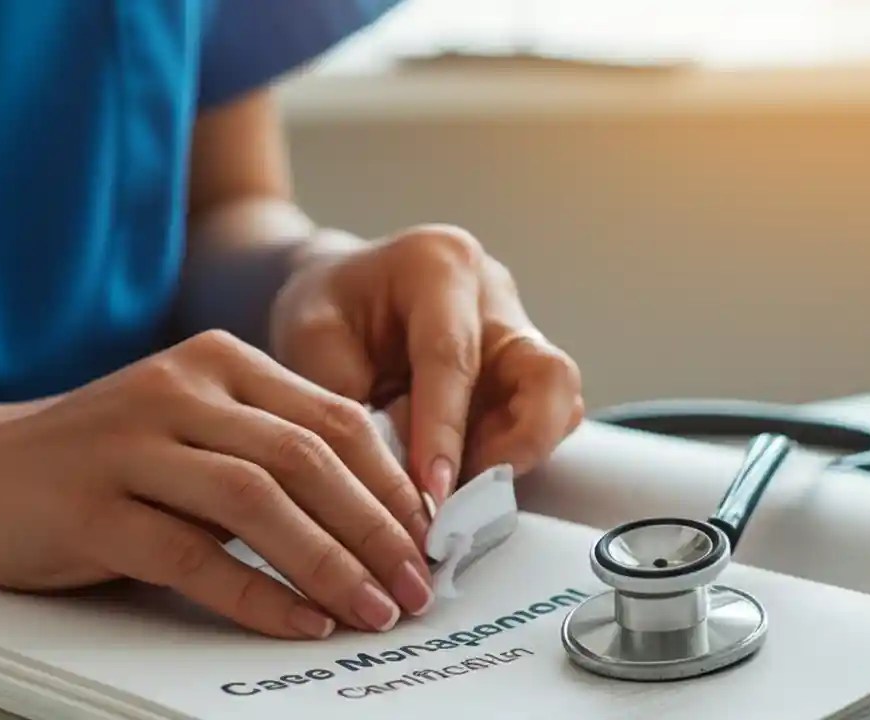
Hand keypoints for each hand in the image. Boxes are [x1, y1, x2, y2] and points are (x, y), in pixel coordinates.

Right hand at [0, 331, 433, 638]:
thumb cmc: (104, 458)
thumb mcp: (194, 428)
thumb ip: (270, 448)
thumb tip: (379, 511)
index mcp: (220, 363)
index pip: (336, 419)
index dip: (393, 483)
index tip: (431, 539)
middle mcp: (181, 390)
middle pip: (309, 458)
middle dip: (377, 529)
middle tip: (417, 585)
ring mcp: (132, 444)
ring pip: (258, 501)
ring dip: (330, 563)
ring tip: (374, 609)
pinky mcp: (91, 507)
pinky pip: (192, 555)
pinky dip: (256, 593)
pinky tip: (301, 622)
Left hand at [270, 225, 584, 505]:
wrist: (342, 297)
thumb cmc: (327, 311)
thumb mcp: (309, 342)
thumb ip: (350, 402)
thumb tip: (394, 477)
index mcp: (438, 265)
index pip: (452, 356)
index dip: (445, 430)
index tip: (433, 491)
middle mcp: (494, 294)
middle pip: (545, 375)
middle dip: (516, 445)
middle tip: (469, 496)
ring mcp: (518, 333)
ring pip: (559, 403)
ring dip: (516, 457)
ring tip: (461, 492)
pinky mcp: (524, 373)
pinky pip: (543, 422)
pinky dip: (509, 458)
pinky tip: (465, 477)